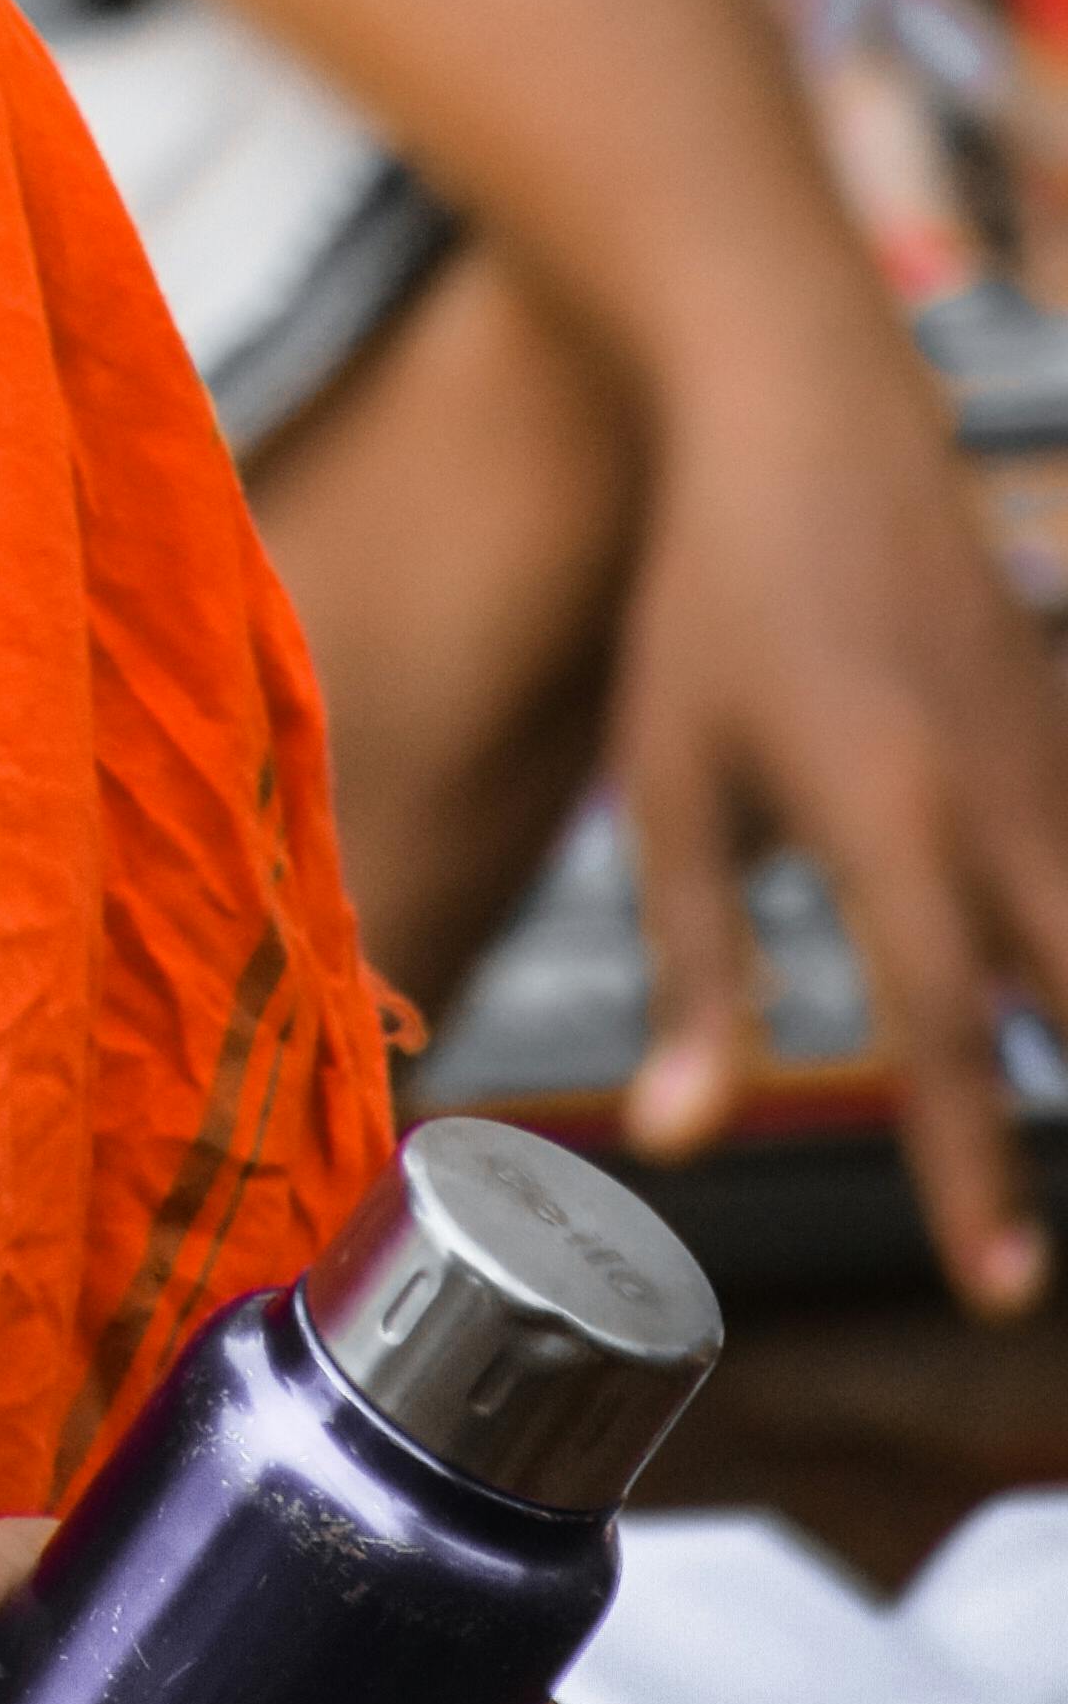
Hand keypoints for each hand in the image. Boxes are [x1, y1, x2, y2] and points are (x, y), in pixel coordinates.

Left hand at [609, 321, 1067, 1317]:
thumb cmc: (719, 598)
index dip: (971, 1172)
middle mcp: (1000, 798)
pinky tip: (1055, 1015)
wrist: (814, 414)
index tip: (1001, 1288)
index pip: (941, 1032)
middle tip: (1060, 1262)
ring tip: (1061, 1142)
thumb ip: (693, 965)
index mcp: (884, 813)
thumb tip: (677, 1136)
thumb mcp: (675, 777)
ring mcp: (1058, 767)